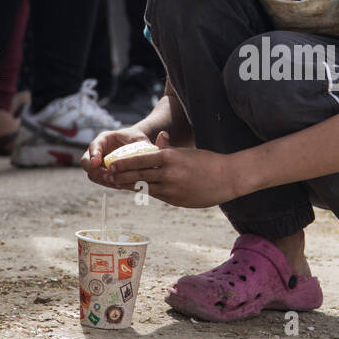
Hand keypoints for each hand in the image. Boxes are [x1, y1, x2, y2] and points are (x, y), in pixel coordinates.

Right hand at [81, 126, 152, 189]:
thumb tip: (149, 153)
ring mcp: (98, 163)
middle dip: (94, 170)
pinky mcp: (102, 173)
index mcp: (104, 139)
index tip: (96, 163)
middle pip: (86, 162)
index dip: (94, 154)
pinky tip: (121, 185)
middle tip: (106, 175)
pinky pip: (100, 180)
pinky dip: (108, 184)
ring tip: (116, 183)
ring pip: (92, 174)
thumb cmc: (136, 139)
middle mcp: (97, 151)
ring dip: (102, 180)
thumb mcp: (139, 139)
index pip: (94, 145)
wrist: (134, 145)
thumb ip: (141, 144)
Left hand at [103, 133, 241, 207]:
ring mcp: (172, 189)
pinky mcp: (176, 201)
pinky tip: (139, 191)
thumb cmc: (208, 161)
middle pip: (138, 176)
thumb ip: (169, 147)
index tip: (112, 164)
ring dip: (131, 187)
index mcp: (170, 158)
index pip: (140, 160)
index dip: (124, 164)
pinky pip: (158, 195)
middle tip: (110, 177)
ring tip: (120, 185)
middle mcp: (169, 174)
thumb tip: (159, 138)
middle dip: (122, 177)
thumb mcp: (187, 150)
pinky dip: (147, 192)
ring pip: (145, 188)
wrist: (228, 178)